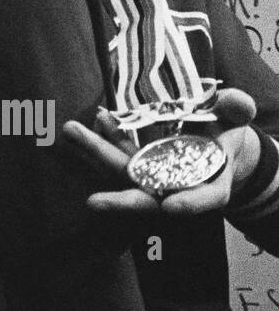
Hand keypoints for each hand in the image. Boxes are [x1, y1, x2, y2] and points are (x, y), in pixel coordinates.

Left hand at [64, 88, 260, 216]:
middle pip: (148, 198)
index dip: (190, 204)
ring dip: (97, 152)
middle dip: (121, 200)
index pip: (204, 199)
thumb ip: (237, 111)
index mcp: (211, 184)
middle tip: (92, 202)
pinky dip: (106, 135)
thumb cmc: (227, 134)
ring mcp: (153, 175)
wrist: (213, 140)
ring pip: (124, 171)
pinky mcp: (138, 161)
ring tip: (73, 131)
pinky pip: (120, 150)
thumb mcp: (236, 121)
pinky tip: (95, 117)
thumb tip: (237, 103)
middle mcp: (177, 186)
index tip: (171, 207)